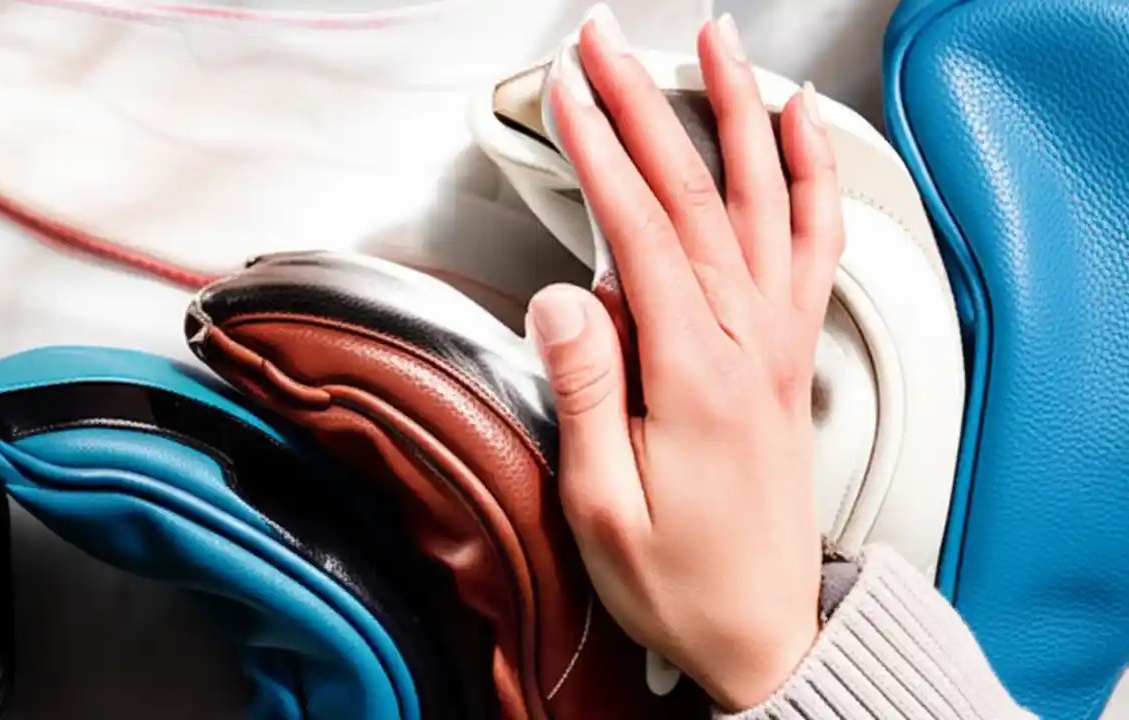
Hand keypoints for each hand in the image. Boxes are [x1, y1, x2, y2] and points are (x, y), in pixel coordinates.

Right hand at [526, 7, 843, 711]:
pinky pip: (812, 243)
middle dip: (645, 105)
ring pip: (762, 200)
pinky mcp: (788, 353)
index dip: (597, 152)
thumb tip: (562, 297)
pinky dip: (811, 177)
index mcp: (692, 374)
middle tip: (605, 42)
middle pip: (694, 195)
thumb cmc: (678, 580)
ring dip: (736, 113)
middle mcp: (746, 342)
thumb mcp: (602, 507)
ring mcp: (776, 342)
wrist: (762, 629)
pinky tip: (798, 130)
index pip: (639, 231)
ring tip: (715, 44)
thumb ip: (586, 391)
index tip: (565, 93)